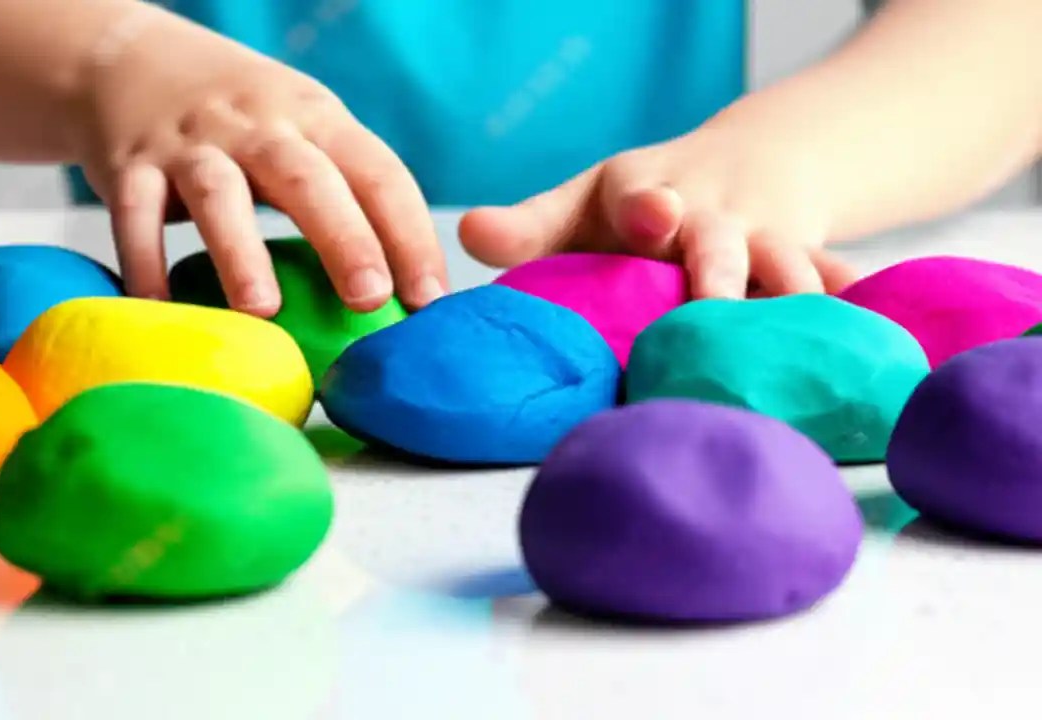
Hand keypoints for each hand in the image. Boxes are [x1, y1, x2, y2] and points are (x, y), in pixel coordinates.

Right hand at [73, 7, 447, 313]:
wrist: (129, 61)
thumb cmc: (241, 123)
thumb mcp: (303, 131)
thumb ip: (347, 195)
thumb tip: (407, 297)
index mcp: (317, 119)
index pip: (379, 174)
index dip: (410, 236)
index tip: (431, 300)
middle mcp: (258, 125)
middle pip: (308, 179)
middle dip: (344, 239)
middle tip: (369, 299)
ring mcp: (192, 144)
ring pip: (220, 193)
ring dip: (242, 252)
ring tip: (262, 310)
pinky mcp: (129, 165)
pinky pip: (134, 214)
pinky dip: (145, 262)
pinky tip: (161, 310)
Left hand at [459, 119, 857, 298]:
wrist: (747, 166)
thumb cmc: (641, 202)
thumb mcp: (585, 204)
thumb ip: (529, 229)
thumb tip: (465, 236)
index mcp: (648, 196)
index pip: (646, 199)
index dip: (651, 209)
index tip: (654, 216)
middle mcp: (712, 215)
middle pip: (720, 242)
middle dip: (720, 269)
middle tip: (714, 302)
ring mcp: (768, 239)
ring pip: (789, 268)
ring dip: (796, 298)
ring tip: (808, 336)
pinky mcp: (813, 263)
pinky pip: (843, 284)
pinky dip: (859, 308)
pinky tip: (878, 338)